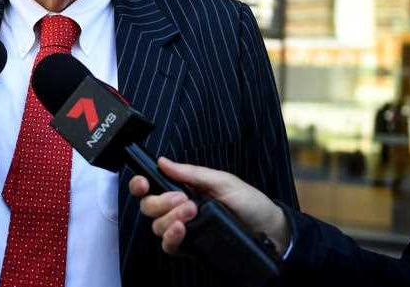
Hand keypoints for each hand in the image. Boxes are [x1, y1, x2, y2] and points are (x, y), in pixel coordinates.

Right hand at [129, 157, 289, 254]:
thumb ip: (191, 173)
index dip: (140, 184)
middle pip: (149, 207)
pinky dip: (171, 237)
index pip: (152, 186)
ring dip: (170, 217)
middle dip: (161, 201)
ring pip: (157, 226)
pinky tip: (182, 229)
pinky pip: (168, 246)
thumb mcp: (222, 180)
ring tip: (191, 211)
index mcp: (183, 188)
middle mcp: (178, 209)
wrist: (269, 230)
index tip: (143, 182)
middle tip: (183, 198)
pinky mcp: (190, 247)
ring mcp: (183, 229)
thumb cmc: (249, 202)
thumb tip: (163, 161)